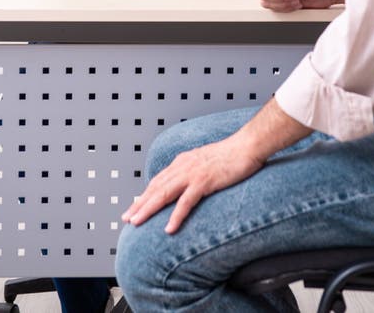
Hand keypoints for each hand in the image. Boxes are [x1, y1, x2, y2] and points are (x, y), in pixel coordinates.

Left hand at [122, 132, 262, 233]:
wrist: (247, 146)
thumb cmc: (231, 155)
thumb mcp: (206, 162)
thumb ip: (193, 171)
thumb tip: (185, 185)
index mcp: (183, 161)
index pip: (158, 180)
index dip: (144, 195)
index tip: (134, 207)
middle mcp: (183, 166)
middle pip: (156, 187)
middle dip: (139, 204)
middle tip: (126, 219)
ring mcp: (193, 173)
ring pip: (164, 194)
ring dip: (148, 209)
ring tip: (136, 223)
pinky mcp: (204, 181)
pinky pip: (186, 201)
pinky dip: (176, 216)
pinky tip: (168, 228)